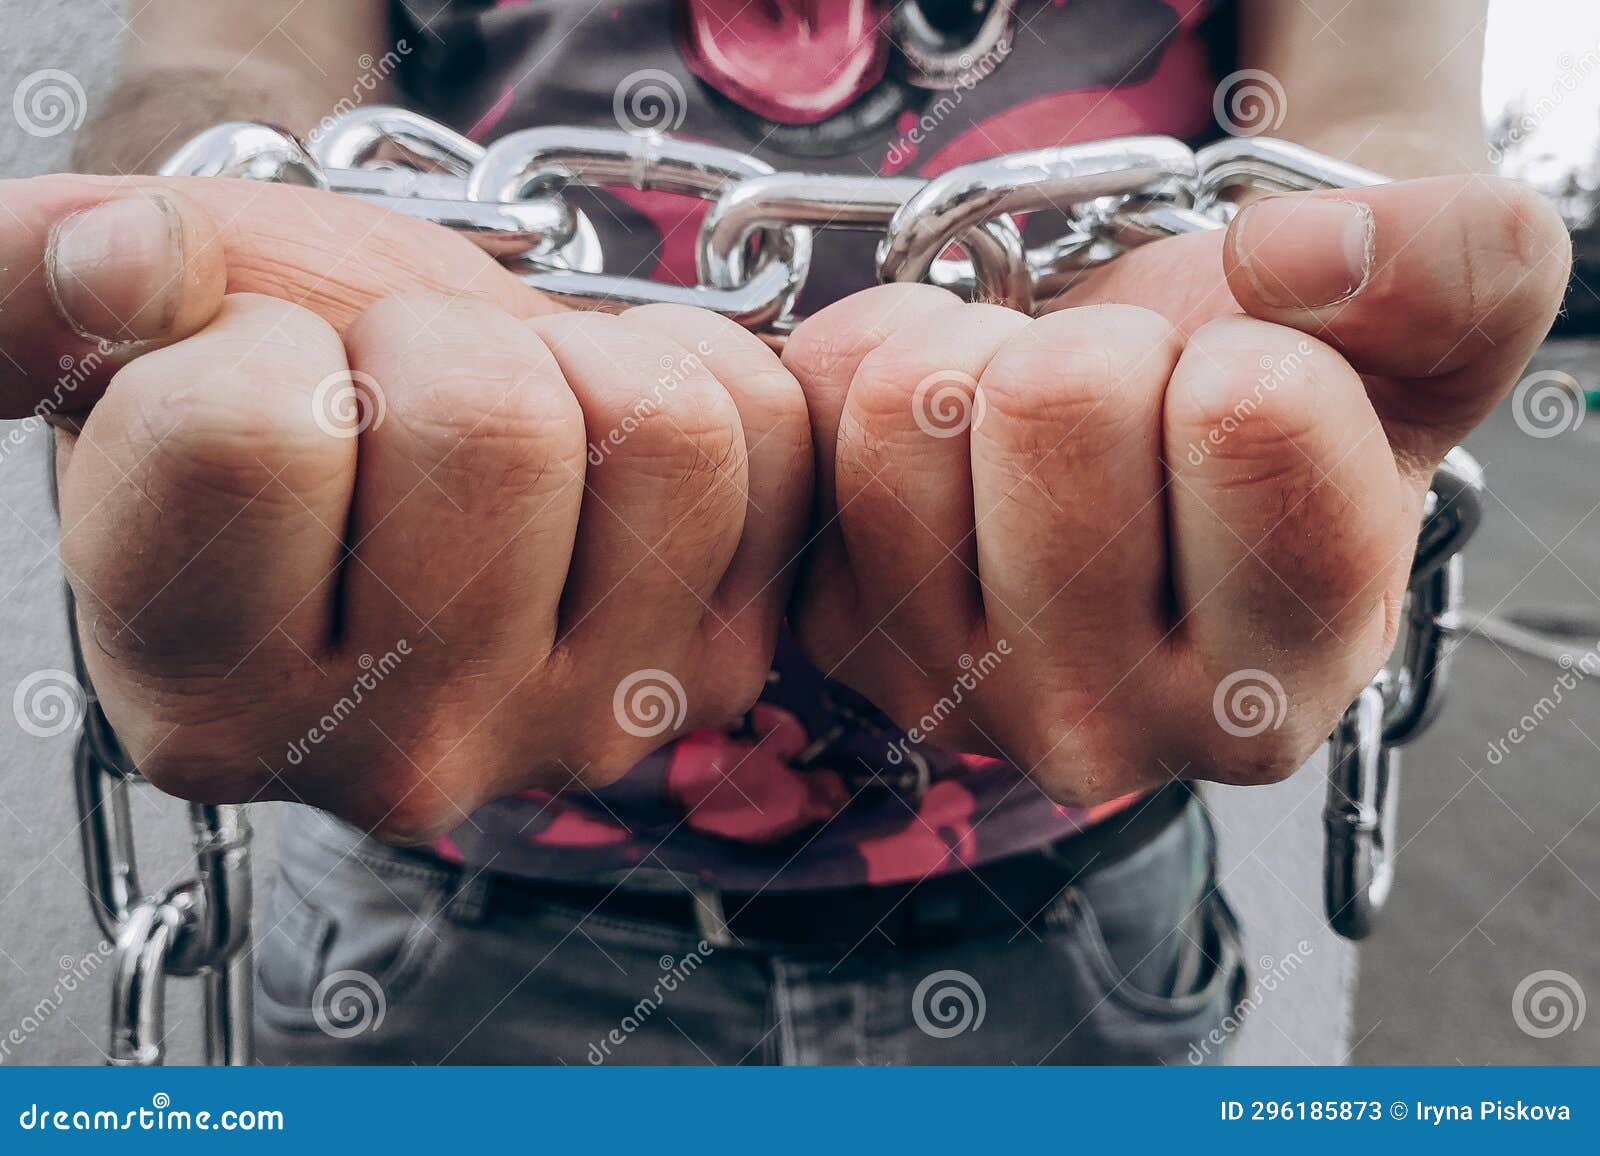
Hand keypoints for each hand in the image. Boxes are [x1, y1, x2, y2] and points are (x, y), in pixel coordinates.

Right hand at [4, 179, 809, 840]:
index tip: (264, 389)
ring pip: (662, 432)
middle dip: (437, 347)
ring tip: (509, 414)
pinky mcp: (719, 665)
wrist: (401, 427)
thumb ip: (40, 290)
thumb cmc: (271, 376)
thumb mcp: (124, 330)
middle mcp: (399, 760)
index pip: (249, 441)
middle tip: (399, 402)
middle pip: (491, 433)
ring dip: (579, 360)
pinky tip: (606, 435)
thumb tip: (140, 266)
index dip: (258, 345)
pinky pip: (772, 441)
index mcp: (207, 703)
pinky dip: (696, 374)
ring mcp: (580, 726)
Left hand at [780, 175, 1569, 803]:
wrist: (1157, 417)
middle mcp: (1101, 731)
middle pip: (1052, 403)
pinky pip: (811, 409)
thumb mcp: (1436, 326)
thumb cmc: (1291, 391)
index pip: (1243, 416)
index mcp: (1273, 688)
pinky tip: (954, 425)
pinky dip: (879, 357)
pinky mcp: (834, 625)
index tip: (1245, 400)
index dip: (1249, 351)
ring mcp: (945, 692)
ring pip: (911, 402)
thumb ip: (1452, 271)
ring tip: (1042, 410)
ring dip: (981, 349)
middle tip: (1131, 404)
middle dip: (1101, 347)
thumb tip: (1278, 260)